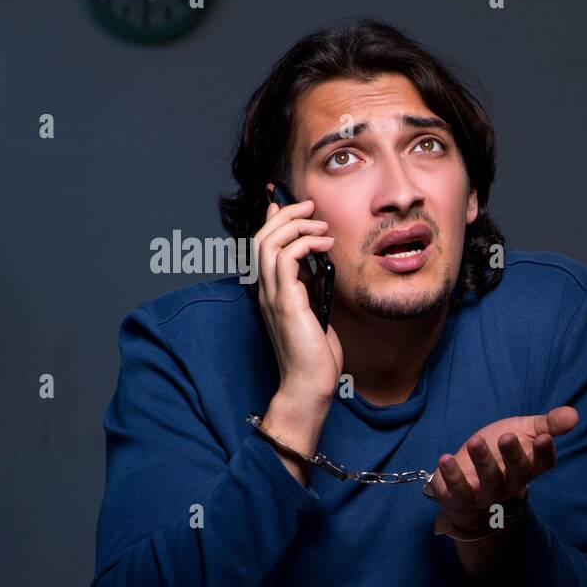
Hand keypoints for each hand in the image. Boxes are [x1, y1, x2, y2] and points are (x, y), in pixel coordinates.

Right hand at [255, 191, 342, 405]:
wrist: (308, 384)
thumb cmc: (314, 355)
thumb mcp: (316, 312)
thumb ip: (312, 289)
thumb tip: (319, 267)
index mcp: (271, 292)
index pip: (263, 246)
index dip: (272, 220)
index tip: (286, 202)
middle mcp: (265, 291)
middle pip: (262, 238)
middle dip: (285, 214)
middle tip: (309, 205)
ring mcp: (272, 296)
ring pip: (269, 243)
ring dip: (295, 225)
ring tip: (320, 223)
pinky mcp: (285, 303)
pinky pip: (286, 259)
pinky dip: (305, 244)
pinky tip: (325, 244)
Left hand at [426, 407, 578, 533]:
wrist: (468, 477)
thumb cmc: (499, 451)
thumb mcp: (524, 432)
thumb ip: (548, 424)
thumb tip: (575, 415)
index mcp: (529, 466)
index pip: (543, 464)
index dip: (544, 452)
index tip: (543, 436)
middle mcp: (511, 482)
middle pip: (518, 473)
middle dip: (513, 456)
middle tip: (507, 437)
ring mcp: (487, 493)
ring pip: (489, 481)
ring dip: (483, 461)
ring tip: (475, 441)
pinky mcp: (462, 497)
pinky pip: (460, 491)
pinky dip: (452, 476)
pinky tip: (446, 459)